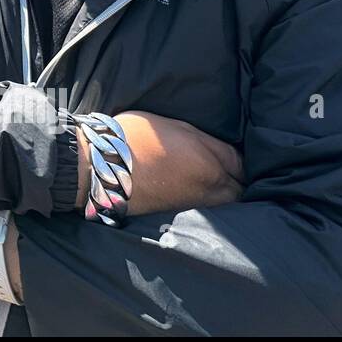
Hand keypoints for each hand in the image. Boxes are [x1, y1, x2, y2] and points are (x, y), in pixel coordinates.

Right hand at [73, 110, 243, 216]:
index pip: (241, 163)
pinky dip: (207, 203)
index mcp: (209, 160)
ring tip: (215, 184)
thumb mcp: (171, 126)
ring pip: (224, 203)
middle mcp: (208, 186)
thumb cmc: (132, 137)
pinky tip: (196, 193)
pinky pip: (205, 209)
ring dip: (225, 194)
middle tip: (231, 173)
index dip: (240, 159)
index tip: (235, 157)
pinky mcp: (178, 215)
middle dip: (238, 181)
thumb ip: (201, 139)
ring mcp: (194, 203)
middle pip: (239, 189)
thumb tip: (216, 150)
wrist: (100, 168)